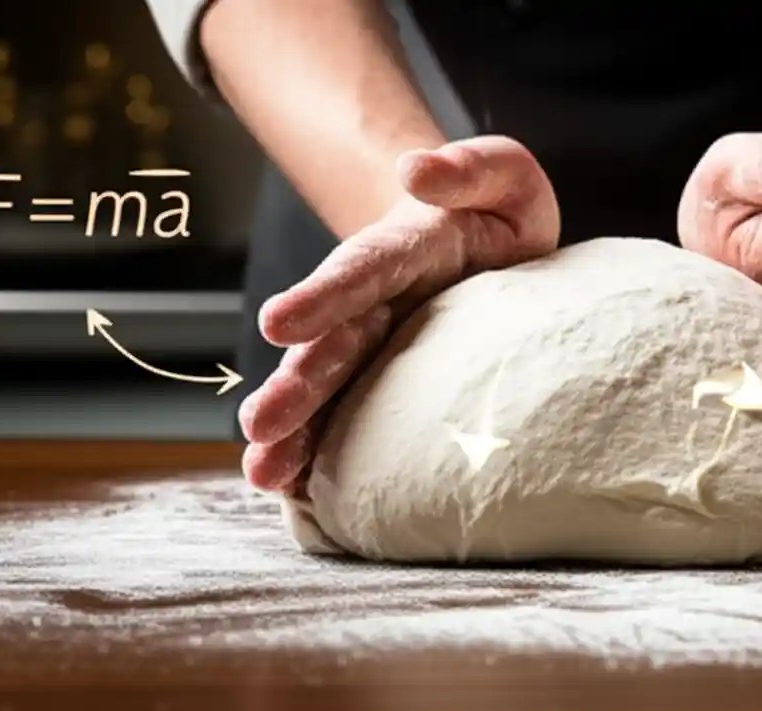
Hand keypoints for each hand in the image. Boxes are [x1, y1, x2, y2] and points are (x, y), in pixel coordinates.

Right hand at [239, 136, 559, 492]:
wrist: (489, 246)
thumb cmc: (499, 216)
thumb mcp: (503, 177)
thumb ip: (470, 168)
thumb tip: (416, 171)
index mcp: (405, 250)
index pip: (364, 270)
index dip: (324, 296)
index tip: (278, 323)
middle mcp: (377, 302)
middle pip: (335, 343)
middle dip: (298, 386)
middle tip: (258, 425)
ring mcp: (375, 345)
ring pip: (332, 388)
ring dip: (297, 430)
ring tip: (261, 472)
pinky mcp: (384, 380)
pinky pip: (349, 417)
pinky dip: (319, 452)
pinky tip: (290, 491)